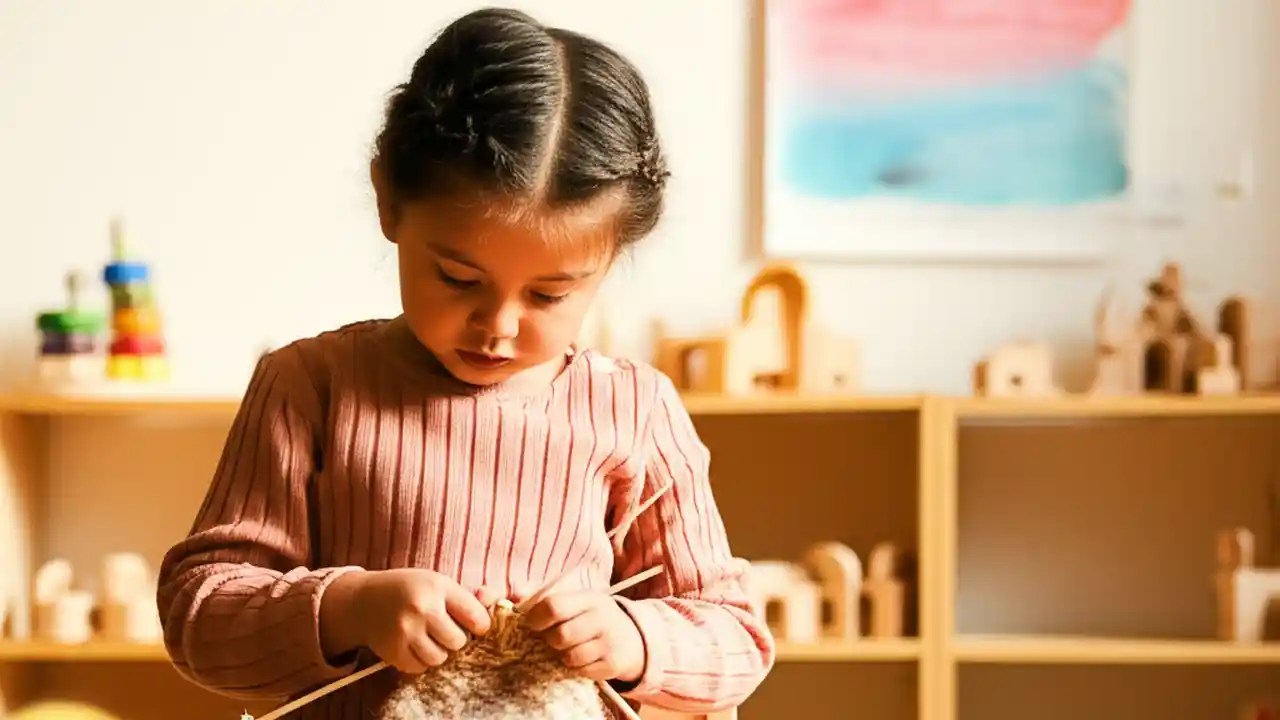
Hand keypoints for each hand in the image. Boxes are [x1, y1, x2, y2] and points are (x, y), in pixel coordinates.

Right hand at [321, 569, 491, 673]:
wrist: (363, 600)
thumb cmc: (409, 590)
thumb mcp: (437, 582)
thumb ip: (467, 597)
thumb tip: (496, 602)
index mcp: (438, 587)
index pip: (477, 617)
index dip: (480, 625)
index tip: (475, 625)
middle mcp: (422, 608)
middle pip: (459, 642)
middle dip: (455, 639)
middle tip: (444, 630)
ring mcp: (406, 631)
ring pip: (439, 658)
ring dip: (438, 652)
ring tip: (428, 638)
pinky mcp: (393, 650)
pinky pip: (419, 668)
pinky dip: (420, 661)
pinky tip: (414, 645)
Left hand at [522, 591, 645, 682]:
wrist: (633, 637)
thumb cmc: (595, 618)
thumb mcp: (579, 602)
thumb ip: (549, 602)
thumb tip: (513, 603)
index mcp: (589, 598)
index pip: (554, 606)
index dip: (536, 618)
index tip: (532, 625)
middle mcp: (602, 618)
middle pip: (560, 635)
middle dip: (550, 641)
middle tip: (554, 639)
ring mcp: (610, 642)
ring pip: (570, 657)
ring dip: (564, 656)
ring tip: (569, 649)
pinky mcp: (614, 664)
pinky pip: (583, 672)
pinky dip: (578, 668)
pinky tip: (583, 659)